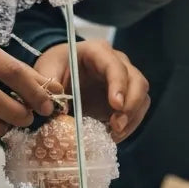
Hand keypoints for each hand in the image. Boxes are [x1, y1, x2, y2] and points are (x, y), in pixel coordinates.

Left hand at [34, 41, 150, 140]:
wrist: (62, 71)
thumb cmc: (56, 66)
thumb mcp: (46, 70)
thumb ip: (50, 86)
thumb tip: (59, 107)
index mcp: (97, 52)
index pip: (115, 66)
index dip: (118, 85)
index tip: (116, 106)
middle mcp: (118, 62)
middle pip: (137, 81)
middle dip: (131, 105)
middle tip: (116, 126)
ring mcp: (125, 80)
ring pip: (142, 97)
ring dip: (132, 118)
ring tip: (114, 134)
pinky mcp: (126, 97)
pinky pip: (137, 110)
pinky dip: (129, 125)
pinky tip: (113, 135)